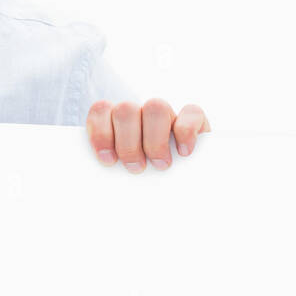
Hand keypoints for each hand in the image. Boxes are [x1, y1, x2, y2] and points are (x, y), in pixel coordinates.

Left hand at [86, 99, 209, 171]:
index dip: (100, 133)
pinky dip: (186, 132)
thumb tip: (102, 174)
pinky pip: (192, 112)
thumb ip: (111, 166)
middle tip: (136, 167)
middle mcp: (140, 112)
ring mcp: (167, 113)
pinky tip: (184, 152)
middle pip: (126, 110)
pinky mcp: (195, 119)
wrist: (186, 188)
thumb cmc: (145, 181)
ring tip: (160, 165)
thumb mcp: (123, 173)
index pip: (101, 110)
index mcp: (116, 121)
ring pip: (156, 107)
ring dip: (155, 140)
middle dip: (128, 143)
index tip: (108, 160)